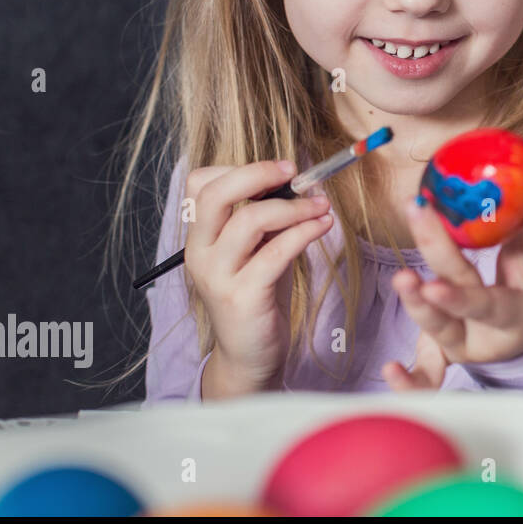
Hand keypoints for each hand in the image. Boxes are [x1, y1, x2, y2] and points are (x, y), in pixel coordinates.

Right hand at [182, 160, 333, 395]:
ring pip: (251, 220)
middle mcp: (200, 254)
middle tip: (295, 172)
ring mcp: (218, 276)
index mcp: (199, 238)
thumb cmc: (258, 295)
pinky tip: (323, 226)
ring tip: (322, 206)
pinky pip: (276, 251)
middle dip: (259, 174)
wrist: (250, 355)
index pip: (200, 184)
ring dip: (295, 206)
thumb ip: (266, 218)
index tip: (281, 169)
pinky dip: (305, 231)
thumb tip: (298, 180)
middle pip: (216, 194)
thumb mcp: (257, 249)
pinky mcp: (244, 296)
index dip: (240, 169)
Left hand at [381, 199, 522, 390]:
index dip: (458, 298)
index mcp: (513, 314)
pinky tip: (390, 369)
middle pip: (451, 314)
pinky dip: (409, 382)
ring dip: (415, 310)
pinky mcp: (444, 357)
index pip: (484, 304)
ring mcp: (462, 349)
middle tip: (403, 273)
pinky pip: (427, 377)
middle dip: (425, 293)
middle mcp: (483, 336)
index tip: (433, 284)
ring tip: (400, 281)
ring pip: (434, 335)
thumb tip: (513, 182)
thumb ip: (520, 228)